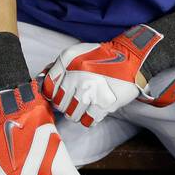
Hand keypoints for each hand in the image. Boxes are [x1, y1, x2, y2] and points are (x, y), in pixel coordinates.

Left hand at [41, 24, 174, 127]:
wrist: (132, 59)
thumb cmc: (102, 56)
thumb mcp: (76, 53)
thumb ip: (57, 66)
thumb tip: (42, 81)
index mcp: (69, 63)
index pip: (48, 89)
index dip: (52, 94)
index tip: (58, 95)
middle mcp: (78, 77)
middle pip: (60, 105)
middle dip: (66, 104)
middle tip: (75, 100)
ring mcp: (91, 92)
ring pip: (72, 115)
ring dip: (77, 113)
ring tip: (85, 105)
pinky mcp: (104, 105)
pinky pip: (87, 121)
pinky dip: (89, 119)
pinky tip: (93, 111)